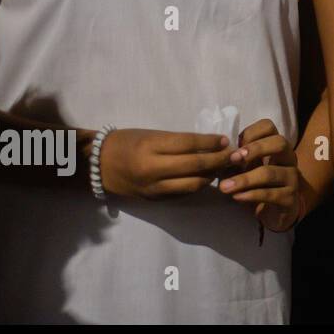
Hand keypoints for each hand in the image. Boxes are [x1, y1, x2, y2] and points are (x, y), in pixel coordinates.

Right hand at [98, 129, 234, 198]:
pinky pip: (183, 193)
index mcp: (151, 146)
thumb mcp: (151, 135)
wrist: (97, 165)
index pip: (189, 144)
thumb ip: (177, 141)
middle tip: (236, 155)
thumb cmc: (126, 142)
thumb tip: (209, 144)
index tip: (227, 141)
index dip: (211, 142)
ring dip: (212, 175)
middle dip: (219, 160)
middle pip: (195, 165)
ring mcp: (154, 186)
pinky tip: (207, 177)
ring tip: (224, 167)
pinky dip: (198, 185)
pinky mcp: (154, 198)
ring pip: (193, 184)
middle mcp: (152, 168)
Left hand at [218, 118, 300, 231]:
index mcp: (276, 147)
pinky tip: (237, 197)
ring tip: (224, 187)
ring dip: (244, 179)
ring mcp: (292, 178)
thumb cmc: (257, 185)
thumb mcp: (244, 169)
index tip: (235, 145)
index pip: (269, 127)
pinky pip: (270, 194)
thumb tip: (219, 155)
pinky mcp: (290, 198)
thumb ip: (235, 161)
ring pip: (270, 172)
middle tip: (233, 159)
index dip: (251, 132)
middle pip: (279, 142)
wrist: (275, 211)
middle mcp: (288, 158)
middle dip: (255, 149)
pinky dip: (251, 194)